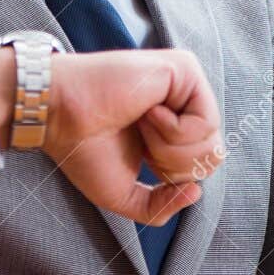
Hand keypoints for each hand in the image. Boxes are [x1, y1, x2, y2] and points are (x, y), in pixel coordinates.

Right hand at [0, 47, 223, 224]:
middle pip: (214, 156)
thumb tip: (196, 192)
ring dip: (168, 148)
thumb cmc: (83, 148)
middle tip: (140, 140)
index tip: (139, 155)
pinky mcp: (185, 68)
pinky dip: (171, 131)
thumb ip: (161, 206)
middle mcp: (184, 101)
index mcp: (174, 125)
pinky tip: (146, 111)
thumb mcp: (126, 194)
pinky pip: (204, 123)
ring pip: (212, 142)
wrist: (59, 115)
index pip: (204, 164)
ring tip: (139, 123)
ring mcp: (187, 82)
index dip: (172, 176)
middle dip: (173, 165)